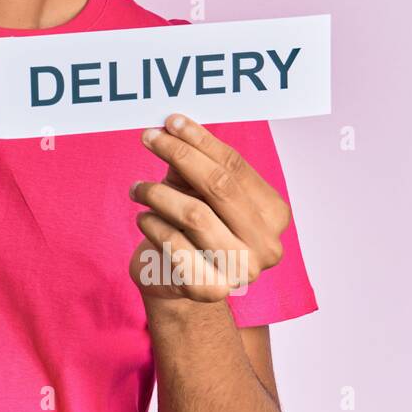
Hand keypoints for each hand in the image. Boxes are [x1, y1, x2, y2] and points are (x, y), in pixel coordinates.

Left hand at [127, 113, 290, 302]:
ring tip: (137, 188)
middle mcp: (266, 245)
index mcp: (273, 214)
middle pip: (220, 185)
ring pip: (195, 214)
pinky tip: (144, 218)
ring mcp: (242, 270)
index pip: (236, 166)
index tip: (171, 122)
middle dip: (180, 155)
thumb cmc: (188, 228)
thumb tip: (173, 127)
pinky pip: (174, 243)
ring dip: (158, 193)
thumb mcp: (196, 191)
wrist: (175, 281)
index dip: (201, 140)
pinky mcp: (210, 290)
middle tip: (149, 138)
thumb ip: (195, 164)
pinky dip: (152, 224)